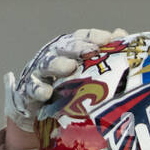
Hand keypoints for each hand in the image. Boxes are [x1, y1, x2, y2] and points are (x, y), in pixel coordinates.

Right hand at [3, 27, 126, 131]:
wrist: (37, 114)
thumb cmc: (65, 91)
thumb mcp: (84, 75)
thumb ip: (102, 57)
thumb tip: (121, 35)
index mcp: (66, 50)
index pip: (80, 37)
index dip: (92, 36)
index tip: (108, 39)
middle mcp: (51, 57)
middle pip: (64, 48)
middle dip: (77, 47)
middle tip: (91, 50)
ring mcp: (38, 73)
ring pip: (47, 65)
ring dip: (58, 64)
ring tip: (69, 66)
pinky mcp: (28, 92)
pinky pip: (33, 90)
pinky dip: (39, 90)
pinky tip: (46, 93)